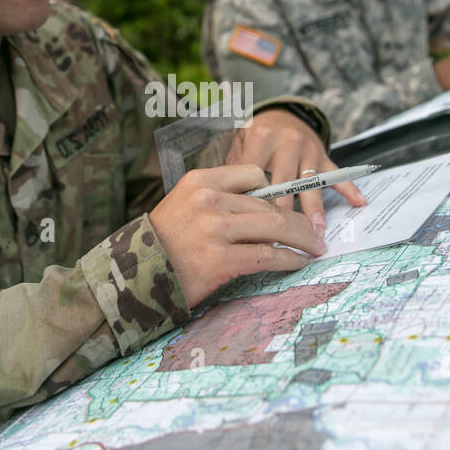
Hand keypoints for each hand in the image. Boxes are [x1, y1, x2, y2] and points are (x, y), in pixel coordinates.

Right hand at [150, 164, 328, 307]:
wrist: (134, 274)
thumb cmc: (163, 242)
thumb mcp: (183, 204)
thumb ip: (219, 199)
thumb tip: (264, 206)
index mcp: (200, 181)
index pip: (254, 175)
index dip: (277, 191)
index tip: (287, 205)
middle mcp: (209, 200)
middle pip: (270, 204)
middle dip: (298, 221)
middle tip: (314, 233)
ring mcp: (215, 229)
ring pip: (275, 227)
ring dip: (302, 239)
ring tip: (314, 247)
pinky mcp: (221, 259)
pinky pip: (267, 255)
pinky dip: (288, 259)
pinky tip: (297, 262)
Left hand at [225, 108, 366, 234]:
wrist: (280, 116)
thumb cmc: (255, 140)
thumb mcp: (239, 147)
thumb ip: (235, 174)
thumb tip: (232, 209)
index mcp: (261, 140)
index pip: (256, 177)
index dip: (253, 205)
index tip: (252, 230)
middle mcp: (286, 143)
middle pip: (284, 185)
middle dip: (284, 215)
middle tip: (282, 241)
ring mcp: (308, 149)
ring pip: (310, 184)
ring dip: (314, 211)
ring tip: (315, 234)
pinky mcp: (323, 155)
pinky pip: (336, 174)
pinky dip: (348, 188)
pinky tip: (358, 202)